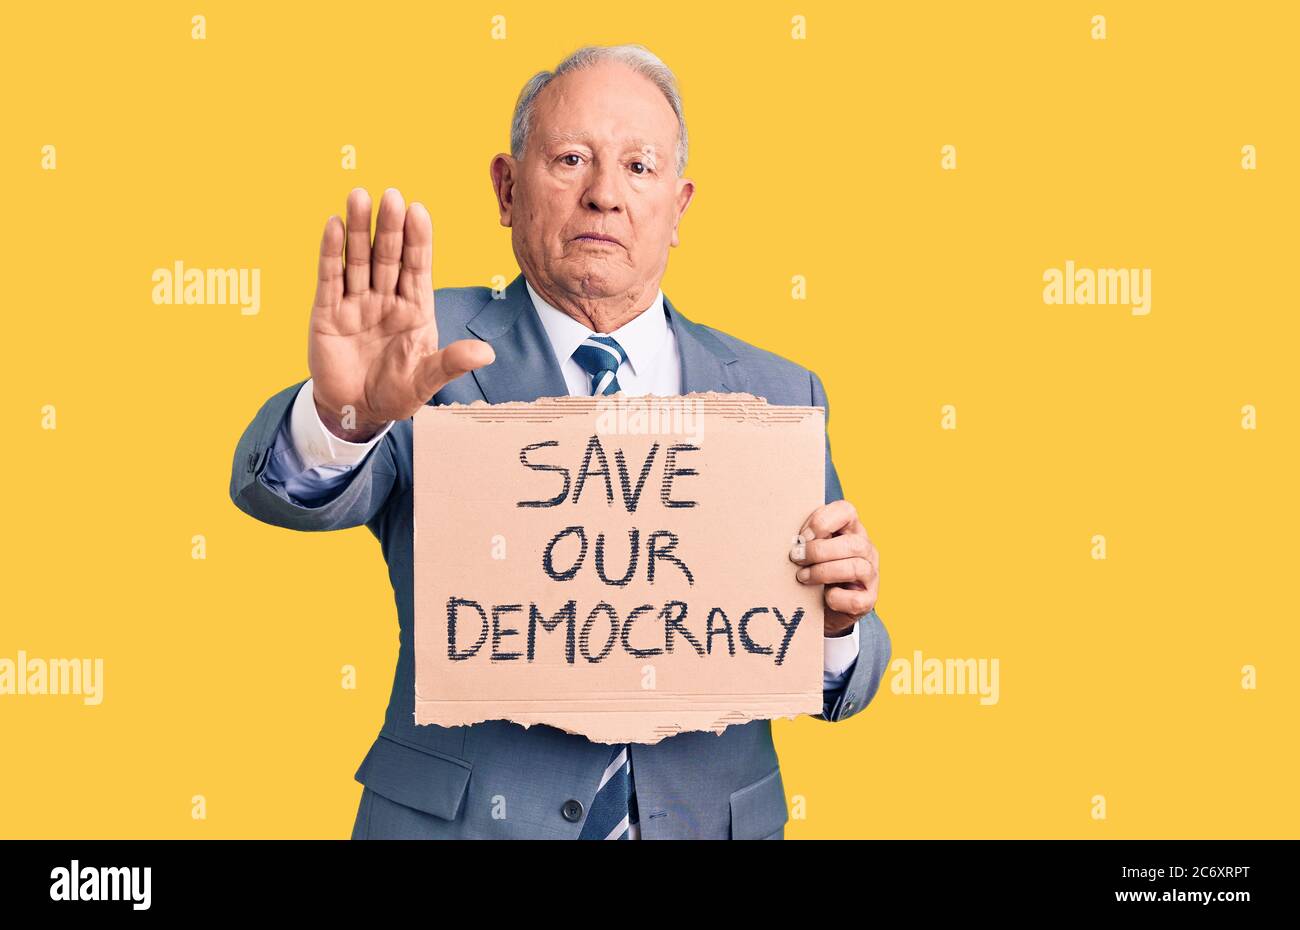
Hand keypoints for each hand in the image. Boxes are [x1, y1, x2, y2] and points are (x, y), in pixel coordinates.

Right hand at [308, 187, 495, 440]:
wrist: (357, 413)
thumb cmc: (396, 394)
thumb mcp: (427, 381)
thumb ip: (452, 363)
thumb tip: (487, 354)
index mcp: (415, 308)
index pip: (418, 266)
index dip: (419, 239)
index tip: (419, 210)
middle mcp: (387, 298)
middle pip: (388, 255)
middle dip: (390, 227)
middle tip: (391, 195)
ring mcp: (357, 302)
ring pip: (359, 259)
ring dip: (359, 229)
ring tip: (359, 196)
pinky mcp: (328, 312)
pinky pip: (330, 277)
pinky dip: (331, 252)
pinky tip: (334, 225)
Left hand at [789, 500, 878, 636]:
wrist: (823, 606)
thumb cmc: (813, 569)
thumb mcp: (810, 549)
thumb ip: (805, 539)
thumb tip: (791, 541)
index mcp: (851, 529)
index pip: (846, 511)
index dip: (822, 522)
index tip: (801, 537)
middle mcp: (866, 550)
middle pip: (853, 543)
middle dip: (819, 551)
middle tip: (796, 558)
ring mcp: (871, 575)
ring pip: (856, 567)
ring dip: (823, 572)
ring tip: (802, 577)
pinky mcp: (869, 600)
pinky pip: (856, 599)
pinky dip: (836, 598)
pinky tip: (824, 598)